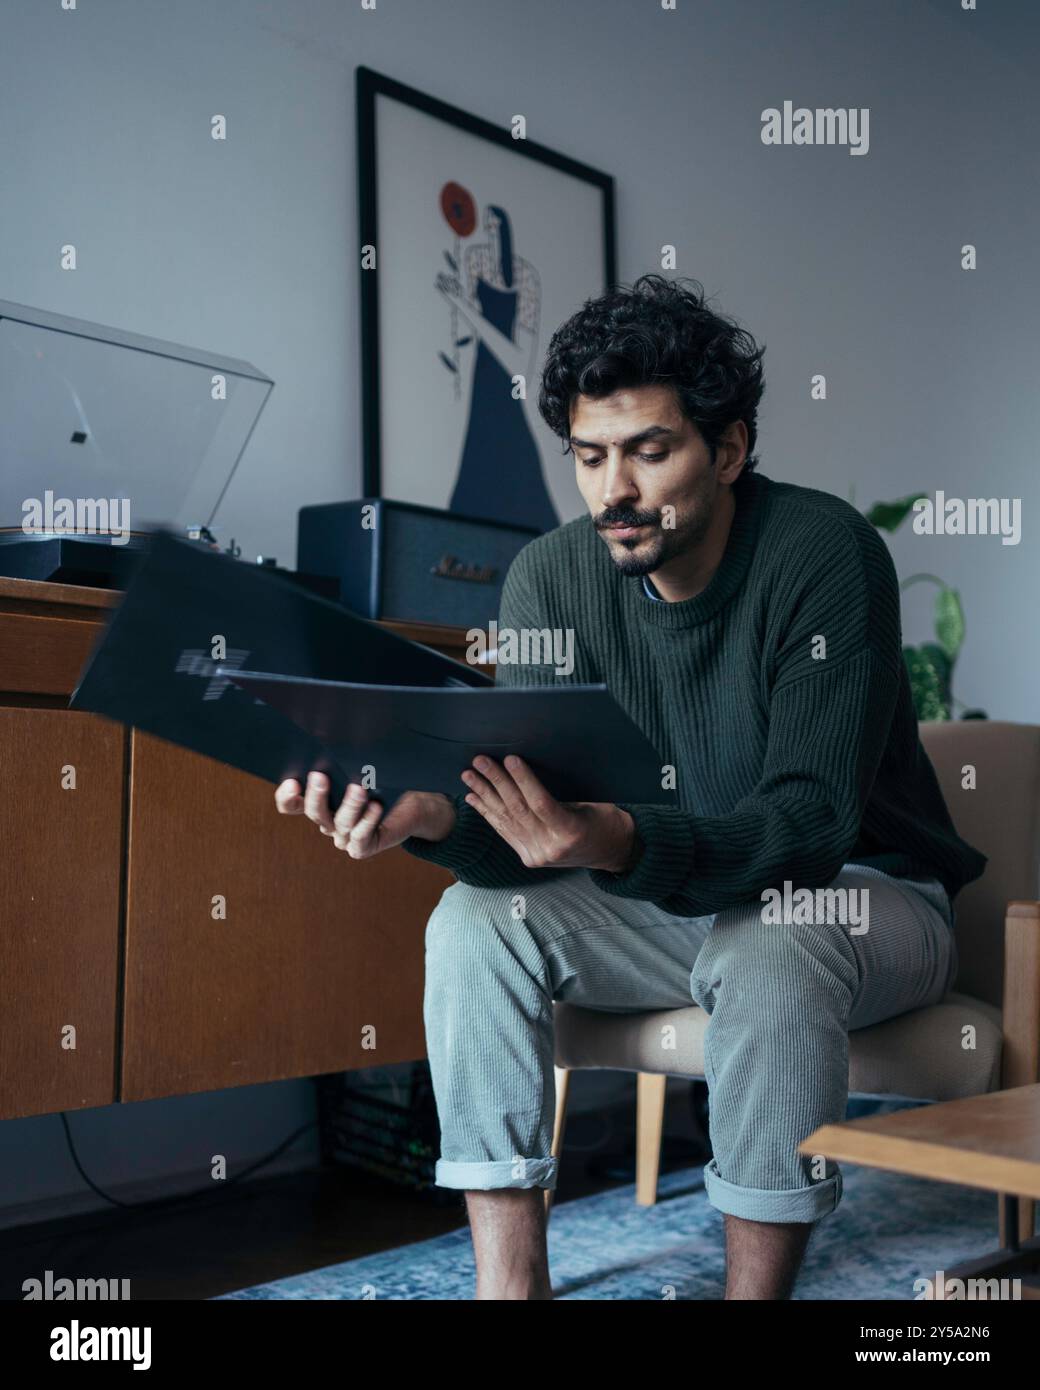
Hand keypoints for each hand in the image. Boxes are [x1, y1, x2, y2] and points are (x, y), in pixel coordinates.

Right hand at [274, 772, 453, 859]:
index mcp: (321, 802)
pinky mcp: (364, 847)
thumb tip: (334, 732)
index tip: (292, 781)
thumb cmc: (385, 781)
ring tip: (359, 788)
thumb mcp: (362, 766)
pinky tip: (376, 806)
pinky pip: (361, 838)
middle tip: (320, 776)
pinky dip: (368, 822)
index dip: (287, 796)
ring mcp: (345, 837)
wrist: (414, 803)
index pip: (291, 804)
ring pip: (340, 823)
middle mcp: (328, 822)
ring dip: (349, 805)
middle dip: (316, 795)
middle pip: (314, 812)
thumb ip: (344, 758)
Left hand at [460, 755, 637, 872]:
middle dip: (497, 782)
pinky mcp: (529, 858)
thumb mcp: (591, 804)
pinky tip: (474, 797)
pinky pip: (504, 831)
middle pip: (518, 810)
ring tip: (469, 775)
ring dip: (485, 795)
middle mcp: (551, 848)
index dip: (524, 780)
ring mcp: (537, 855)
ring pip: (506, 820)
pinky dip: (488, 813)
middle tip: (480, 760)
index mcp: (571, 833)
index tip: (510, 758)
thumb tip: (527, 771)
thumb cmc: (606, 821)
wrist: (611, 852)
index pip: (540, 803)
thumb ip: (559, 796)